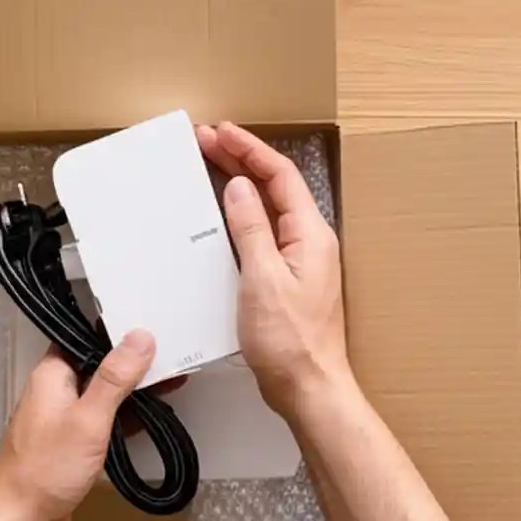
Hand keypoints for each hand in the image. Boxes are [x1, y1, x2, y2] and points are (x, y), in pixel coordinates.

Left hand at [0, 330, 155, 520]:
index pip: (84, 336)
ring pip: (103, 393)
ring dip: (132, 389)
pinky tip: (151, 415)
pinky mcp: (72, 442)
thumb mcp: (89, 417)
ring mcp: (63, 418)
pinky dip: (125, 415)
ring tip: (169, 379)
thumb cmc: (46, 469)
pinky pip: (103, 419)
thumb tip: (140, 337)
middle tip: (170, 352)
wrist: (23, 520)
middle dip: (132, 361)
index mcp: (51, 374)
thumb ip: (115, 377)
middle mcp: (55, 391)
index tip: (150, 324)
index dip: (116, 330)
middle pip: (98, 364)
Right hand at [196, 122, 351, 414]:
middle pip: (276, 187)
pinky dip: (243, 216)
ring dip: (243, 184)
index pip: (280, 175)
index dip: (249, 149)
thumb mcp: (263, 279)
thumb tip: (240, 190)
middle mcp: (311, 243)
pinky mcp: (289, 280)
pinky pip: (265, 234)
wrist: (308, 387)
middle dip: (242, 159)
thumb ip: (251, 229)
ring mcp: (301, 262)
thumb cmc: (291, 344)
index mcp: (311, 235)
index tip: (221, 132)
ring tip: (214, 164)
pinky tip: (224, 217)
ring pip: (270, 208)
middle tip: (209, 140)